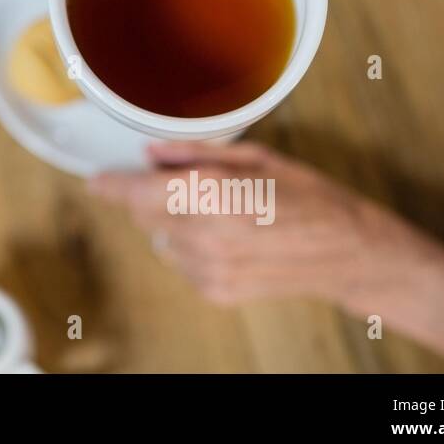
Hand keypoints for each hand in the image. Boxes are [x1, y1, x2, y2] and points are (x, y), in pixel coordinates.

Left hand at [89, 140, 432, 307]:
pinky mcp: (214, 290)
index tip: (97, 180)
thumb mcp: (254, 157)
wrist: (346, 253)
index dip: (111, 185)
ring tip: (223, 214)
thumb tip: (151, 152)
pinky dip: (194, 249)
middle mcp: (202, 234)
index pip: (134, 192)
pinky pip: (183, 263)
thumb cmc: (308, 198)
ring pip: (162, 240)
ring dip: (176, 224)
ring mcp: (207, 268)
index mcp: (209, 193)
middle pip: (143, 215)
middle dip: (153, 196)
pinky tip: (231, 238)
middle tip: (189, 184)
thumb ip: (194, 153)